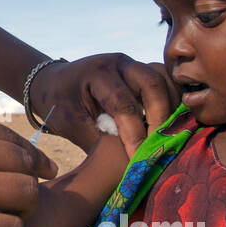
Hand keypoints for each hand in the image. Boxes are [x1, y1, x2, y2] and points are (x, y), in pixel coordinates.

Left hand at [30, 55, 178, 154]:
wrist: (53, 83)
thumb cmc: (60, 105)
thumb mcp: (73, 125)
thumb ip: (101, 141)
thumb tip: (131, 163)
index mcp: (97, 74)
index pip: (123, 105)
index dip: (135, 134)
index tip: (140, 160)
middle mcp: (119, 63)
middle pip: (152, 84)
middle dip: (161, 118)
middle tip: (161, 147)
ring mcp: (133, 65)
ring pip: (164, 79)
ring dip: (172, 107)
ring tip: (171, 136)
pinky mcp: (142, 72)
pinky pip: (166, 82)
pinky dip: (172, 101)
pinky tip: (171, 124)